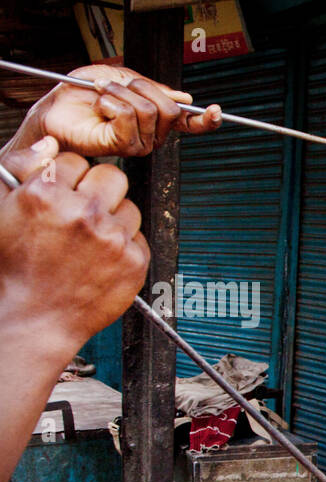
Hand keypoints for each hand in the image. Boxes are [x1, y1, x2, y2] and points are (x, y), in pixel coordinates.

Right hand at [0, 138, 149, 359]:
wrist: (35, 318)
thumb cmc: (14, 268)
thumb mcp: (0, 210)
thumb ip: (20, 169)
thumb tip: (50, 145)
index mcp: (46, 194)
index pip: (75, 161)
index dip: (69, 178)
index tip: (64, 195)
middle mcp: (83, 212)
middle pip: (112, 176)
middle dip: (99, 190)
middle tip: (84, 213)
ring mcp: (112, 237)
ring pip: (130, 207)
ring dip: (114, 219)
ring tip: (91, 241)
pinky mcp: (134, 260)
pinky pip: (139, 237)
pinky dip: (124, 247)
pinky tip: (102, 260)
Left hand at [12, 65, 220, 157]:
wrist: (57, 107)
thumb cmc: (84, 94)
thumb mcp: (121, 78)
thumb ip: (151, 87)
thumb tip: (183, 98)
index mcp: (156, 120)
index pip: (189, 124)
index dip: (206, 119)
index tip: (217, 111)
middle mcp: (152, 136)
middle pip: (169, 108)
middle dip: (141, 86)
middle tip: (117, 86)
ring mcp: (139, 144)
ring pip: (147, 110)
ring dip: (119, 92)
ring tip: (101, 96)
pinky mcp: (122, 147)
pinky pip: (128, 117)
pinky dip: (110, 103)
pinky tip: (99, 108)